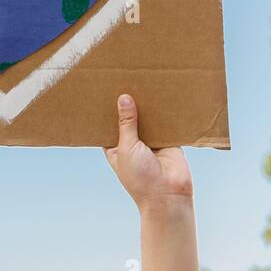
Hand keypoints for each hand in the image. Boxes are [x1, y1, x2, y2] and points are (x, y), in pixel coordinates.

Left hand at [104, 94, 197, 270]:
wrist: (169, 196)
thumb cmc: (140, 179)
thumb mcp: (127, 148)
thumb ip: (126, 123)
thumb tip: (123, 98)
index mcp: (116, 145)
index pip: (109, 122)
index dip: (106, 107)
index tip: (102, 86)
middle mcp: (132, 140)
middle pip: (129, 116)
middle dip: (127, 101)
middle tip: (122, 75)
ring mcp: (150, 139)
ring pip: (147, 115)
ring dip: (146, 103)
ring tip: (142, 77)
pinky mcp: (168, 138)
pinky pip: (165, 120)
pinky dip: (164, 109)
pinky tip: (162, 91)